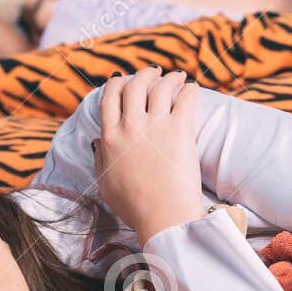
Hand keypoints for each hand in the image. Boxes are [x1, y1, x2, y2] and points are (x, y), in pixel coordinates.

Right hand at [93, 67, 204, 246]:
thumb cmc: (135, 207)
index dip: (117, 83)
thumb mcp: (106, 183)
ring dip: (169, 77)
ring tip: (178, 77)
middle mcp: (130, 126)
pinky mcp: (180, 129)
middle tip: (154, 72)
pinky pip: (186, 98)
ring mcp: (155, 126)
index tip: (124, 79)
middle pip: (134, 85)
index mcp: (110, 138)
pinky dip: (190, 89)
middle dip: (144, 74)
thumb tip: (98, 141)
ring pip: (160, 86)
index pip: (109, 97)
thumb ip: (100, 159)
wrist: (163, 217)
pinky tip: (193, 89)